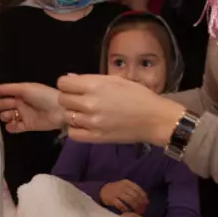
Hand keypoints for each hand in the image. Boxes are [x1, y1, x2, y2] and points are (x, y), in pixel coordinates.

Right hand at [0, 83, 62, 132]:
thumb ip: (9, 89)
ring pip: (8, 116)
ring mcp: (24, 114)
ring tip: (5, 116)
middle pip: (5, 105)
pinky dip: (11, 127)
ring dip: (4, 117)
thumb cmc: (43, 96)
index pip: (5, 93)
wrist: (60, 111)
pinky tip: (10, 125)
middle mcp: (21, 103)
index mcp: (20, 92)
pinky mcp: (28, 125)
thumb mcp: (26, 88)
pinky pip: (16, 127)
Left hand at [57, 73, 185, 145]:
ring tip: (84, 112)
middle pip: (62, 99)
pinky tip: (85, 124)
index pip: (63, 83)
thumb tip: (70, 79)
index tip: (74, 87)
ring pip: (66, 116)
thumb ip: (91, 79)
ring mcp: (92, 122)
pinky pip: (73, 133)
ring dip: (73, 113)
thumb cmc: (138, 96)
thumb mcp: (116, 80)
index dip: (67, 84)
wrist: (155, 119)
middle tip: (80, 100)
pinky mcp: (96, 137)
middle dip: (69, 97)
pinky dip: (76, 128)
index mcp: (95, 85)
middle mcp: (90, 103)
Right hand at [99, 180, 148, 213]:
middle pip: (135, 195)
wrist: (102, 190)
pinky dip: (126, 209)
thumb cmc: (117, 189)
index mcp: (127, 182)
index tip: (146, 203)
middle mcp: (122, 186)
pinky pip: (121, 205)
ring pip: (130, 200)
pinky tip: (129, 212)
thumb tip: (146, 199)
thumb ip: (134, 190)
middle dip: (140, 203)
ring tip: (137, 211)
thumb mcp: (125, 186)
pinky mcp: (112, 199)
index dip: (144, 197)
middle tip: (143, 209)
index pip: (138, 189)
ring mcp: (117, 193)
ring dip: (135, 207)